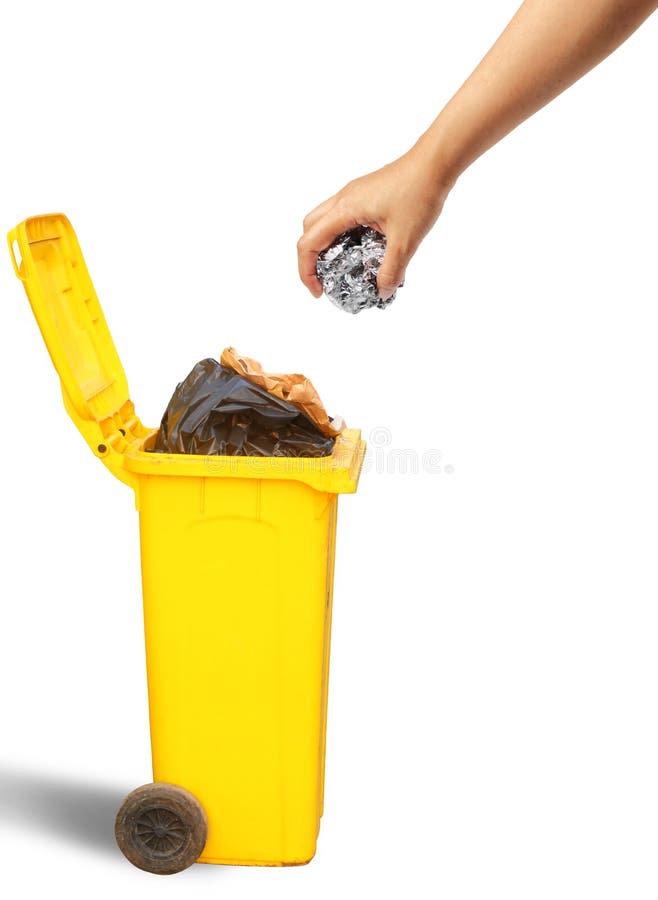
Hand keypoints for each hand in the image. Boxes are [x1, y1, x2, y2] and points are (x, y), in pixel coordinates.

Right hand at [297, 143, 452, 299]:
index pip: (309, 243)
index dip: (307, 271)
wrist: (436, 162)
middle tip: (324, 280)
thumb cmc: (419, 192)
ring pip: (325, 222)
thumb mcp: (405, 240)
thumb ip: (392, 270)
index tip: (319, 291)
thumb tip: (382, 292)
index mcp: (345, 209)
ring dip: (327, 246)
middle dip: (311, 258)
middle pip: (310, 230)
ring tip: (343, 267)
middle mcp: (343, 199)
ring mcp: (353, 194)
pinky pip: (342, 216)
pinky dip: (343, 236)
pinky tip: (363, 250)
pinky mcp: (365, 194)